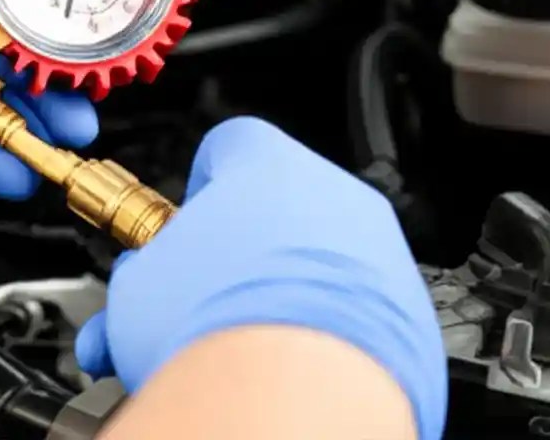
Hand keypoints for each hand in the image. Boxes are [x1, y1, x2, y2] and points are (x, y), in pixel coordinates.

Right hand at [74, 117, 446, 439]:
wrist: (288, 404)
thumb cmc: (214, 332)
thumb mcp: (138, 286)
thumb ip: (149, 265)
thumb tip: (147, 280)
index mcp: (265, 164)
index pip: (229, 144)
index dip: (202, 186)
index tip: (188, 224)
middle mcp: (334, 195)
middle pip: (281, 204)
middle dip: (243, 245)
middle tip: (209, 291)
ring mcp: (381, 251)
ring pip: (324, 256)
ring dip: (286, 287)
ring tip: (248, 338)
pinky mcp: (411, 314)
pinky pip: (362, 307)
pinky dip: (330, 330)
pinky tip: (292, 364)